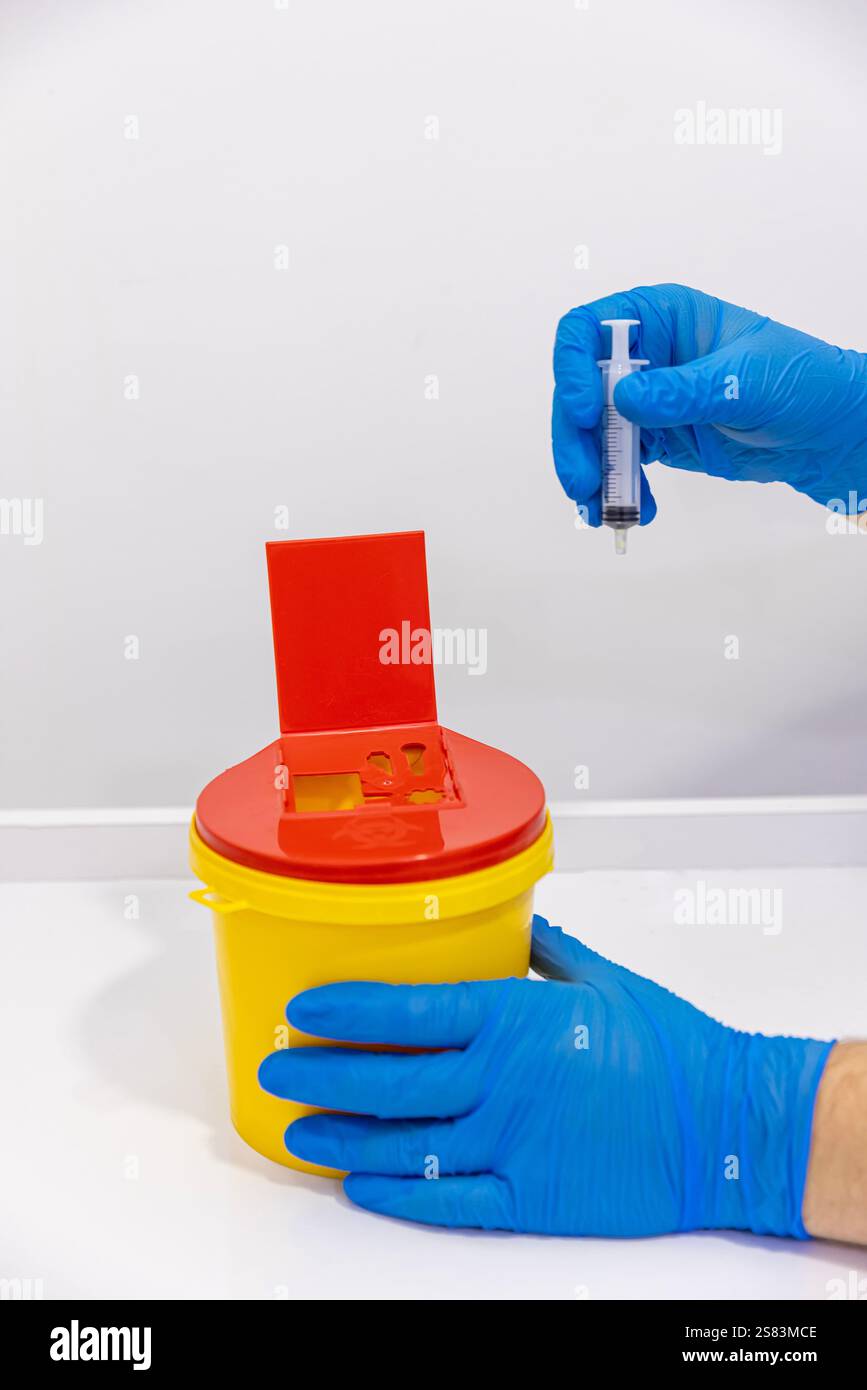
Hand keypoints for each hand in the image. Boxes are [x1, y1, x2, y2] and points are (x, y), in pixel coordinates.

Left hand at [258, 916, 831, 1236]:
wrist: (727, 1125)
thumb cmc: (672, 1045)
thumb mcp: (605, 979)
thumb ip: (548, 950)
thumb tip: (517, 923)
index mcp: (515, 1016)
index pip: (406, 1007)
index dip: (345, 1010)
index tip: (302, 1007)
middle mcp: (500, 1078)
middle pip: (387, 1077)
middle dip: (320, 1073)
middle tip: (276, 1067)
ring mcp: (510, 1141)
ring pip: (403, 1141)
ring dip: (341, 1135)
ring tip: (297, 1129)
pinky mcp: (529, 1195)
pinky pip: (447, 1198)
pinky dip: (397, 1193)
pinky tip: (360, 1184)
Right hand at [552, 283, 866, 522]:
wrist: (827, 433)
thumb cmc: (801, 382)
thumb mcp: (746, 381)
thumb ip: (685, 391)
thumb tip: (625, 399)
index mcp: (663, 318)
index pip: (590, 330)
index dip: (574, 368)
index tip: (586, 412)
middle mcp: (646, 355)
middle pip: (582, 391)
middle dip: (577, 439)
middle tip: (584, 482)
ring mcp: (647, 399)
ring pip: (594, 434)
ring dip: (592, 472)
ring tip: (601, 510)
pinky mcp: (656, 438)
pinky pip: (620, 464)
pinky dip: (619, 490)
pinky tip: (633, 512)